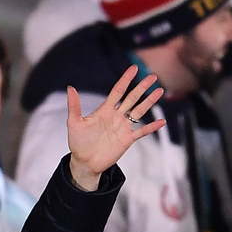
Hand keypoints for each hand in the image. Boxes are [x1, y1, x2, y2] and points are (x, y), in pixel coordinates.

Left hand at [65, 67, 165, 190]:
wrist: (84, 162)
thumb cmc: (78, 143)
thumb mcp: (74, 123)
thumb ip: (74, 106)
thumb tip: (70, 88)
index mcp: (105, 110)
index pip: (118, 91)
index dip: (126, 79)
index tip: (134, 68)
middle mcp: (116, 116)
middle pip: (132, 98)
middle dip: (142, 87)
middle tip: (152, 77)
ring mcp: (123, 127)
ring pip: (139, 111)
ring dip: (149, 102)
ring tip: (160, 91)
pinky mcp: (127, 139)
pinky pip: (142, 132)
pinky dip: (152, 127)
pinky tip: (161, 121)